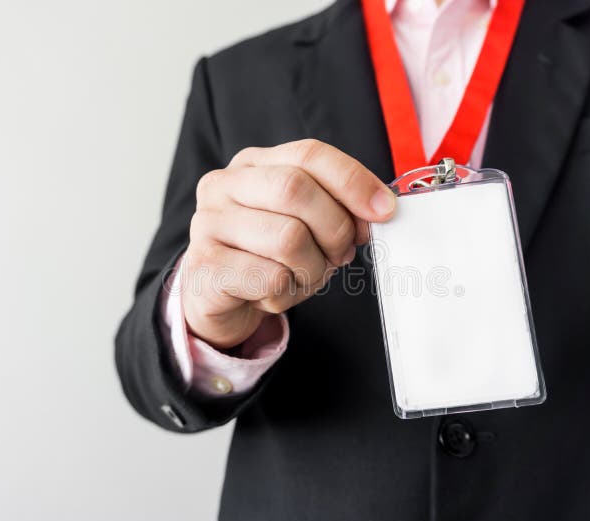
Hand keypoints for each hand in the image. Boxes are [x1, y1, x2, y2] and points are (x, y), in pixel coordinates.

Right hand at [181, 139, 395, 348]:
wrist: (217, 297)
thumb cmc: (267, 256)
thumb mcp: (305, 222)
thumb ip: (337, 206)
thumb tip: (379, 209)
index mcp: (254, 164)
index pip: (309, 153)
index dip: (352, 180)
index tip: (383, 210)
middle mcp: (224, 185)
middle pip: (296, 189)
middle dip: (335, 228)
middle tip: (341, 254)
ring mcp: (208, 224)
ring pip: (288, 238)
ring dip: (313, 268)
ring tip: (304, 276)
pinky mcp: (205, 267)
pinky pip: (271, 278)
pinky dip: (288, 293)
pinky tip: (276, 293)